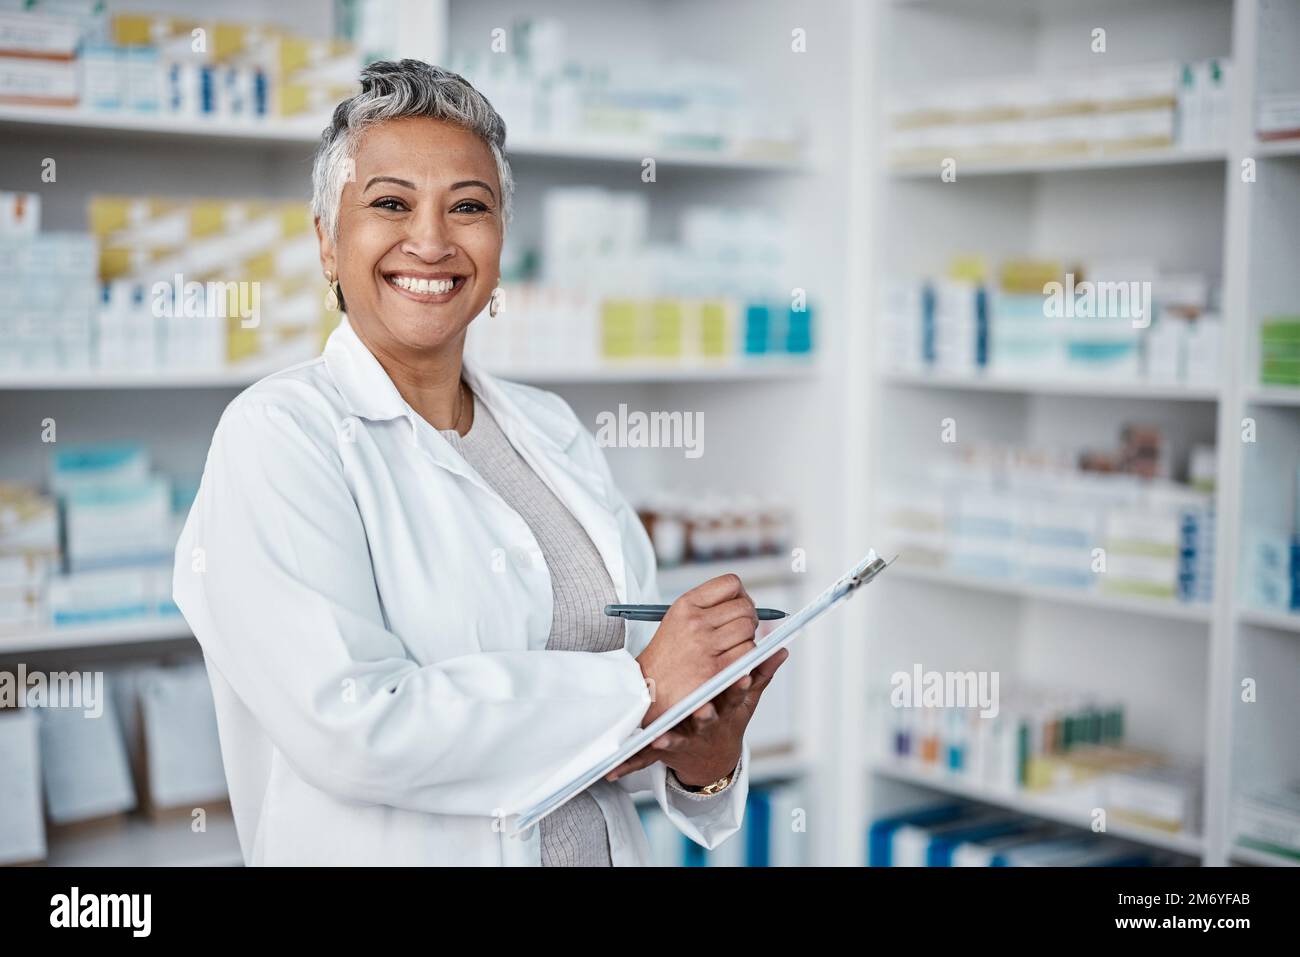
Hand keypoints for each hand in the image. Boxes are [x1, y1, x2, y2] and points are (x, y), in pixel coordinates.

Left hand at [606, 647, 788, 784]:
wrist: (709, 759)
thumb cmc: (726, 717)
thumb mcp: (745, 701)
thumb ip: (760, 674)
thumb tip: (781, 647)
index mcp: (726, 708)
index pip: (735, 695)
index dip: (740, 686)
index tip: (743, 677)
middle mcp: (707, 724)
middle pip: (707, 719)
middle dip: (705, 715)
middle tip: (704, 709)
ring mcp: (686, 738)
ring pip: (678, 738)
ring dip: (671, 740)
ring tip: (660, 738)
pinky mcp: (666, 748)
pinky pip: (648, 756)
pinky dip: (636, 759)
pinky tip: (623, 762)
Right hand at [634, 574, 758, 727]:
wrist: (648, 688)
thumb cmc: (666, 655)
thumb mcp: (678, 618)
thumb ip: (706, 605)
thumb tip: (742, 598)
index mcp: (686, 604)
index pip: (731, 584)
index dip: (741, 595)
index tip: (738, 607)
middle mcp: (695, 621)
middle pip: (744, 607)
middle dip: (749, 618)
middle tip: (742, 629)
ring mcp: (705, 645)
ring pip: (748, 630)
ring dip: (748, 639)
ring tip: (735, 646)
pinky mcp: (715, 669)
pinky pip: (747, 653)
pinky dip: (746, 658)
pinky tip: (734, 662)